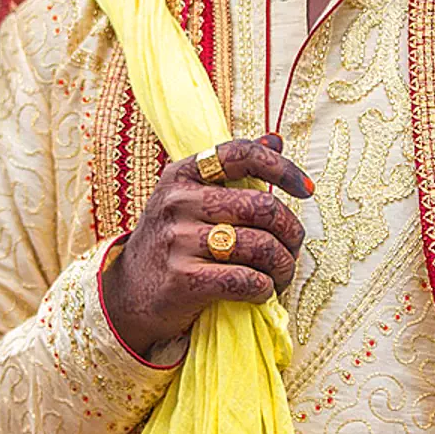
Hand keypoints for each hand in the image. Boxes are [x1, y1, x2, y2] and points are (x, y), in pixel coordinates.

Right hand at [101, 135, 312, 356]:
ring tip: (280, 274)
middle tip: (291, 248)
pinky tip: (262, 291)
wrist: (128, 294)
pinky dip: (265, 289)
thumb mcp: (190, 197)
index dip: (282, 168)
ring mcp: (178, 240)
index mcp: (182, 173)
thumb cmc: (171, 241)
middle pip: (262, 207)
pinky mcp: (183, 280)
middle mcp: (177, 201)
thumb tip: (275, 139)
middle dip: (290, 232)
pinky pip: (246, 281)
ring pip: (260, 247)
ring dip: (283, 266)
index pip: (241, 154)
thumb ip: (232, 170)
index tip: (306, 190)